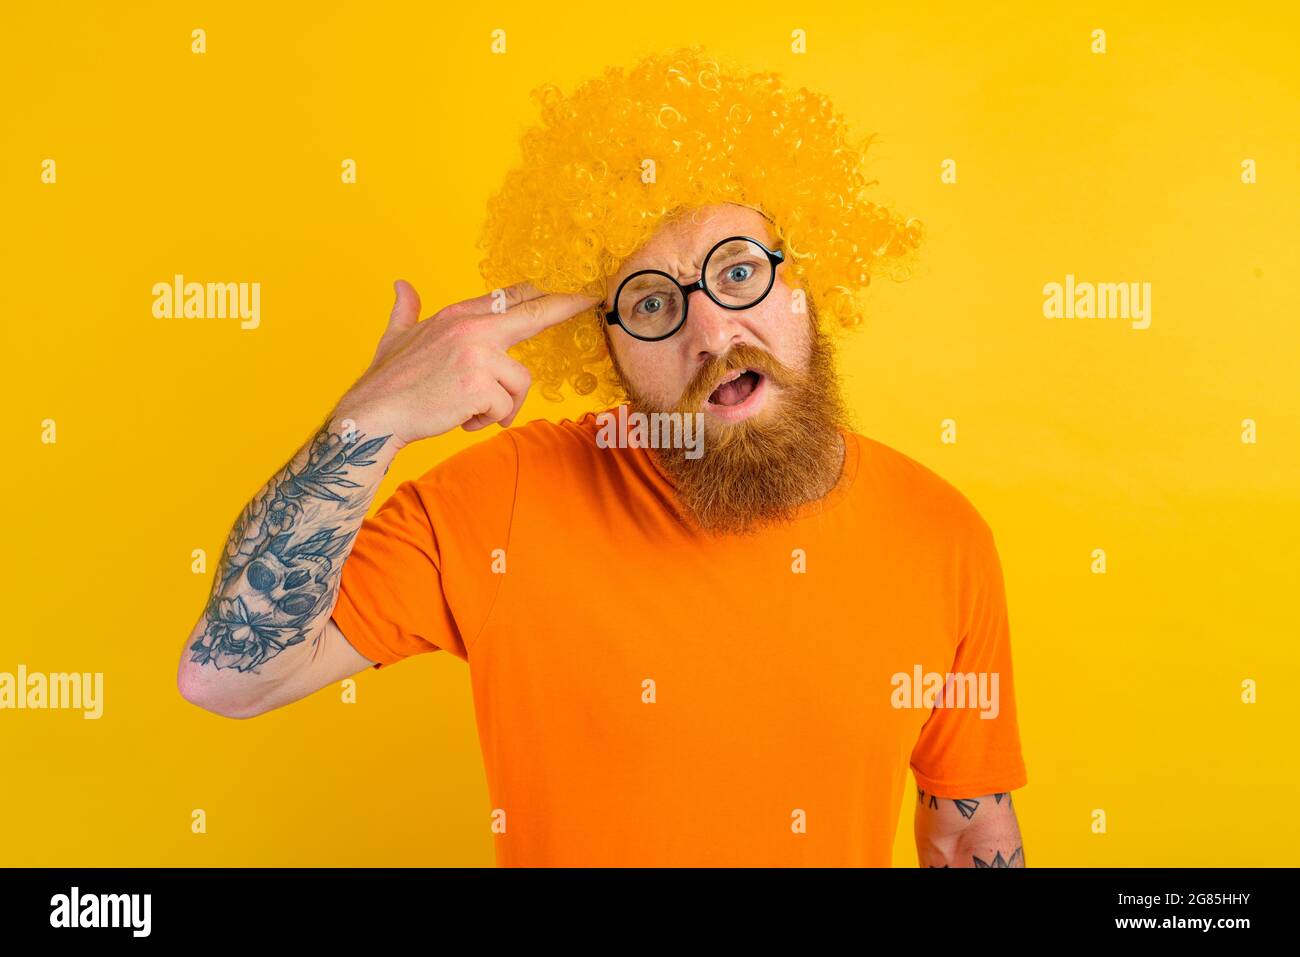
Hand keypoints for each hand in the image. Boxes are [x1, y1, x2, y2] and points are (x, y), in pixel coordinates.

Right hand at [337, 279, 601, 446]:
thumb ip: (405, 310)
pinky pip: (505, 409)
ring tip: (466, 408)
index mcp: (458, 316)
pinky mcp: (480, 384)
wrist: (372, 415)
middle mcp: (472, 328)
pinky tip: (459, 418)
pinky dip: (484, 421)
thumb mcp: (395, 337)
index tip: (570, 280)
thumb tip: (401, 285)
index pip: (509, 296)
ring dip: (499, 405)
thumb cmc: (386, 382)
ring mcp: (478, 354)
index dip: (542, 288)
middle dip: (568, 303)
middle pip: (534, 313)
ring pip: (520, 383)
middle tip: (595, 295)